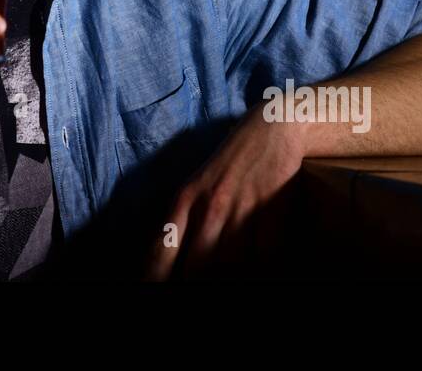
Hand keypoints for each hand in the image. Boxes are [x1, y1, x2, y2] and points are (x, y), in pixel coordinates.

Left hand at [144, 113, 306, 279]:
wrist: (269, 128)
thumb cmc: (228, 163)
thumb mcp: (195, 186)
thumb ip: (181, 221)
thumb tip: (164, 259)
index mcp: (184, 200)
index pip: (163, 249)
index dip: (155, 276)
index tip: (149, 289)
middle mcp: (209, 207)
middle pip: (197, 266)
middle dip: (196, 283)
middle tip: (192, 292)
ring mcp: (240, 209)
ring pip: (231, 266)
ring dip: (231, 278)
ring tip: (231, 285)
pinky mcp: (272, 210)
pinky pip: (267, 255)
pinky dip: (263, 270)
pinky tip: (263, 276)